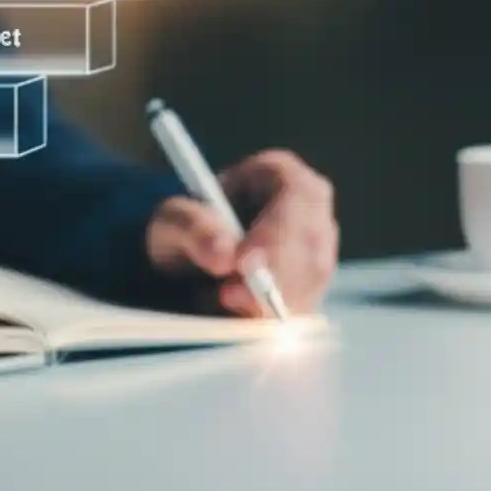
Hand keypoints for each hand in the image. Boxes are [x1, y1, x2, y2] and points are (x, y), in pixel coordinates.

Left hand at [147, 150, 337, 316]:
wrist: (187, 264)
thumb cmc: (185, 229)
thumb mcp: (172, 221)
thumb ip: (193, 228)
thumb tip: (222, 253)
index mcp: (279, 175)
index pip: (298, 194)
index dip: (277, 229)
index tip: (244, 261)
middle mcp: (310, 210)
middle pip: (312, 241)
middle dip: (274, 273)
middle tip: (228, 294)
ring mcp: (318, 249)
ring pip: (312, 278)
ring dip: (271, 297)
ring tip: (223, 301)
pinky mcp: (312, 287)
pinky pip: (307, 304)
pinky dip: (272, 315)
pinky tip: (240, 315)